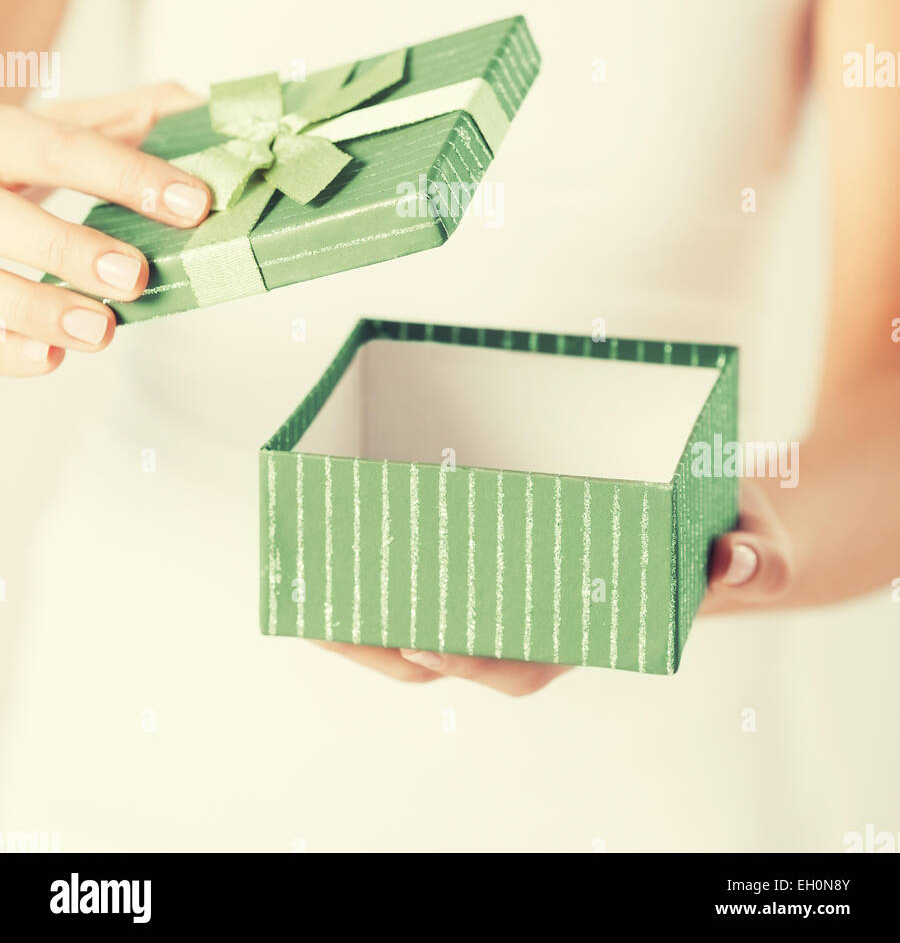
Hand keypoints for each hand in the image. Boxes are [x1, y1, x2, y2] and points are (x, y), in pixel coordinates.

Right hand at [0, 83, 210, 376]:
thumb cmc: (19, 151)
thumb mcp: (60, 121)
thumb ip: (126, 117)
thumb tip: (198, 109)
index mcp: (4, 133)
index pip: (64, 149)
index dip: (128, 176)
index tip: (193, 203)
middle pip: (10, 218)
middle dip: (73, 250)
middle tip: (135, 276)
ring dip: (40, 310)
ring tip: (99, 331)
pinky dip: (7, 349)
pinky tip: (50, 358)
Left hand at [314, 481, 794, 693]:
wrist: (715, 515)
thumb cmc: (725, 531)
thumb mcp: (753, 537)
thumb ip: (753, 555)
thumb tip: (734, 559)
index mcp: (588, 624)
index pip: (522, 661)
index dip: (473, 660)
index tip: (427, 645)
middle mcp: (538, 614)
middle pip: (451, 653)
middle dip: (390, 645)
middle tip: (330, 618)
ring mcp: (510, 585)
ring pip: (424, 623)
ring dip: (366, 619)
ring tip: (307, 591)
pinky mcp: (492, 546)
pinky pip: (429, 574)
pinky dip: (380, 573)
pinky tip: (334, 551)